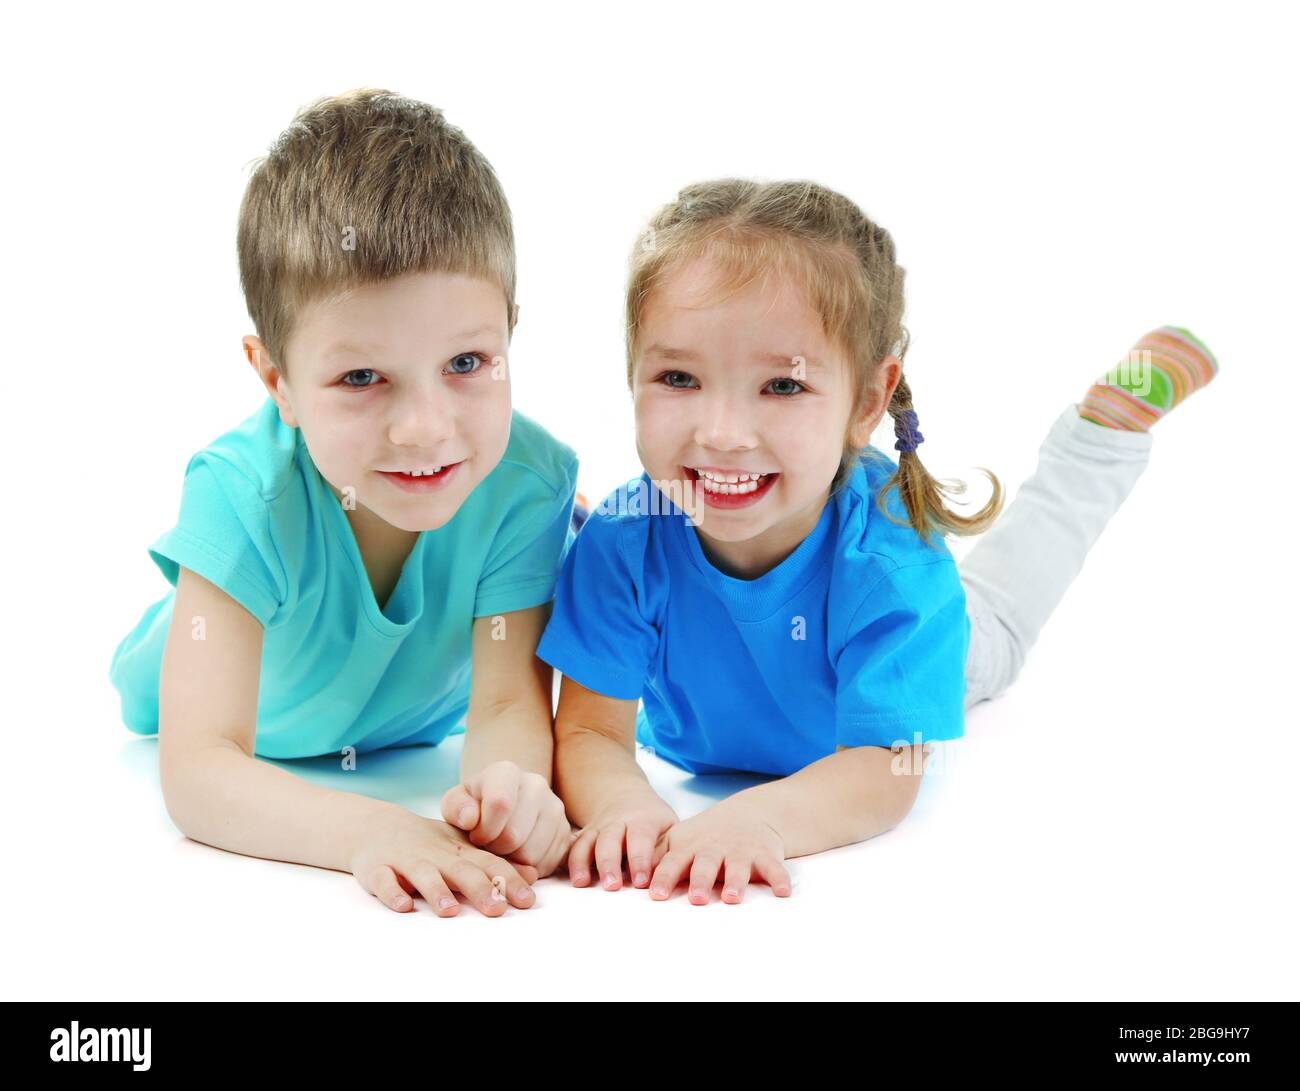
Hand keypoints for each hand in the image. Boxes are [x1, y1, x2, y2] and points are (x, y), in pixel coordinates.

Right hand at [349, 808, 538, 916]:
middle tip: (497, 909)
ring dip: (435, 891)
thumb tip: (533, 875)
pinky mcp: (376, 868)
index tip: (528, 900)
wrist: (375, 826)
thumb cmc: (428, 844)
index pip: (488, 863)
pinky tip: (403, 906)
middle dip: (479, 888)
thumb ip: (494, 864)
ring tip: (450, 911)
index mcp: (459, 851)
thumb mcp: (461, 849)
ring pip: (422, 874)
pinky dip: (392, 891)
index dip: (508, 880)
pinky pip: (383, 880)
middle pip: (459, 870)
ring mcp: (405, 860)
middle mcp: (435, 854)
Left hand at [440, 760, 574, 877]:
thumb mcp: (456, 803)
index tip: (476, 835)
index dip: (484, 830)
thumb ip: (456, 808)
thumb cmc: (475, 806)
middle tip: (489, 845)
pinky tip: (518, 854)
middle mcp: (537, 784)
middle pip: (514, 835)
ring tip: (503, 849)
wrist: (502, 807)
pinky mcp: (566, 832)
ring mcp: (556, 808)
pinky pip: (547, 864)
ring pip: (531, 854)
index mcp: (507, 772)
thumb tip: (469, 819)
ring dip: (511, 861)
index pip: (500, 803)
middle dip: (495, 850)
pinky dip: (528, 868)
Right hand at [568, 788, 678, 890]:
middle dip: (609, 863)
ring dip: (582, 862)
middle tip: (612, 887)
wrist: (626, 796)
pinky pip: (571, 846)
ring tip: (581, 883)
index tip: (641, 882)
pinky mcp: (582, 835)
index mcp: (642, 819)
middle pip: (610, 841)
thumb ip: (666, 851)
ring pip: (586, 842)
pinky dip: (565, 859)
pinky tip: (559, 873)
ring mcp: (597, 827)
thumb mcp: (669, 827)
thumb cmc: (654, 821)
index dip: (640, 860)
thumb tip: (664, 879)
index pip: (640, 838)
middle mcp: (616, 821)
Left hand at [648, 797, 791, 904]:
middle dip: (701, 880)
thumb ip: (658, 858)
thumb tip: (625, 877)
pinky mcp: (765, 854)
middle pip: (706, 864)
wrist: (749, 814)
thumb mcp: (679, 841)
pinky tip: (783, 892)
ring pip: (738, 866)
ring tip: (732, 898)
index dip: (665, 878)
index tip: (655, 894)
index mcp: (690, 847)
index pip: (673, 862)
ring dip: (736, 881)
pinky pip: (774, 867)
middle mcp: (714, 848)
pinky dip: (780, 879)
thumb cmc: (706, 836)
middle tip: (696, 898)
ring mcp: (741, 850)